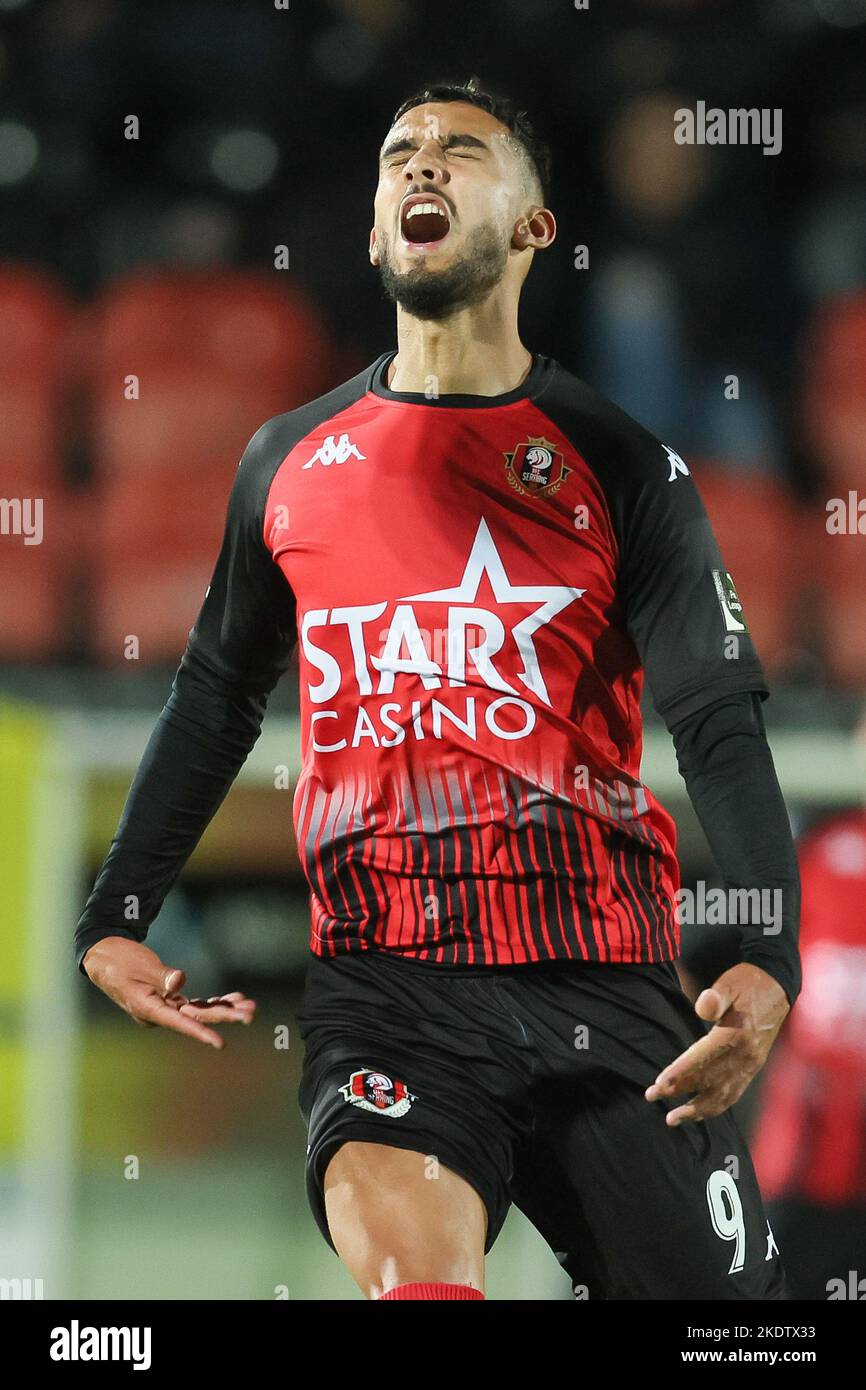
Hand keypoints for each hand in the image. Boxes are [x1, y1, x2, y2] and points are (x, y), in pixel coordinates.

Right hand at [82, 936, 255, 1049]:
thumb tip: (181, 983)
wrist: (104, 956)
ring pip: (199, 1012)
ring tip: (250, 1007)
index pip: (179, 1023)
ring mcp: (165, 1007)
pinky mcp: (169, 999)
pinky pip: (195, 1004)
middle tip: (250, 1014)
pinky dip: (213, 1001)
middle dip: (224, 1015)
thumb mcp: (140, 966)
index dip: (200, 1033)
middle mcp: (159, 1013)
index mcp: (148, 1008)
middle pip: (196, 1017)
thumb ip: (162, 976)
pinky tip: (233, 999)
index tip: (219, 1043)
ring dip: (224, 1008)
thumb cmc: (119, 960)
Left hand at [644, 962, 788, 1125]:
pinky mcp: (753, 1067)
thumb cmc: (747, 983)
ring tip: (673, 1119)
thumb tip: (702, 1008)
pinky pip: (733, 1094)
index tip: (659, 1085)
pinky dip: (715, 1107)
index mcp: (736, 1036)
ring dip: (697, 1110)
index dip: (680, 1073)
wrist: (778, 986)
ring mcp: (751, 1065)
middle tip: (651, 1097)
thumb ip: (715, 997)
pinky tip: (700, 1113)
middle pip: (708, 1081)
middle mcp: (745, 1056)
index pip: (703, 1060)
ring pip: (722, 1096)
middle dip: (679, 1092)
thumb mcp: (729, 983)